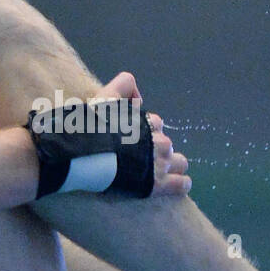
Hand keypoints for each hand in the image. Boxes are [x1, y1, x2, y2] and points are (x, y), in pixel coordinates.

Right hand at [94, 73, 190, 197]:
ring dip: (171, 165)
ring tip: (157, 171)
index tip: (131, 139)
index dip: (144, 132)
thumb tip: (138, 96)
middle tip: (137, 158)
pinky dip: (181, 184)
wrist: (87, 154)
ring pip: (179, 162)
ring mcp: (161, 164)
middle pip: (166, 145)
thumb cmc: (94, 128)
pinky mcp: (159, 184)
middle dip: (156, 149)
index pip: (156, 125)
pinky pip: (181, 184)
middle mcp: (160, 142)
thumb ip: (123, 86)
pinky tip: (178, 184)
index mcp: (150, 123)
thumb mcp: (107, 97)